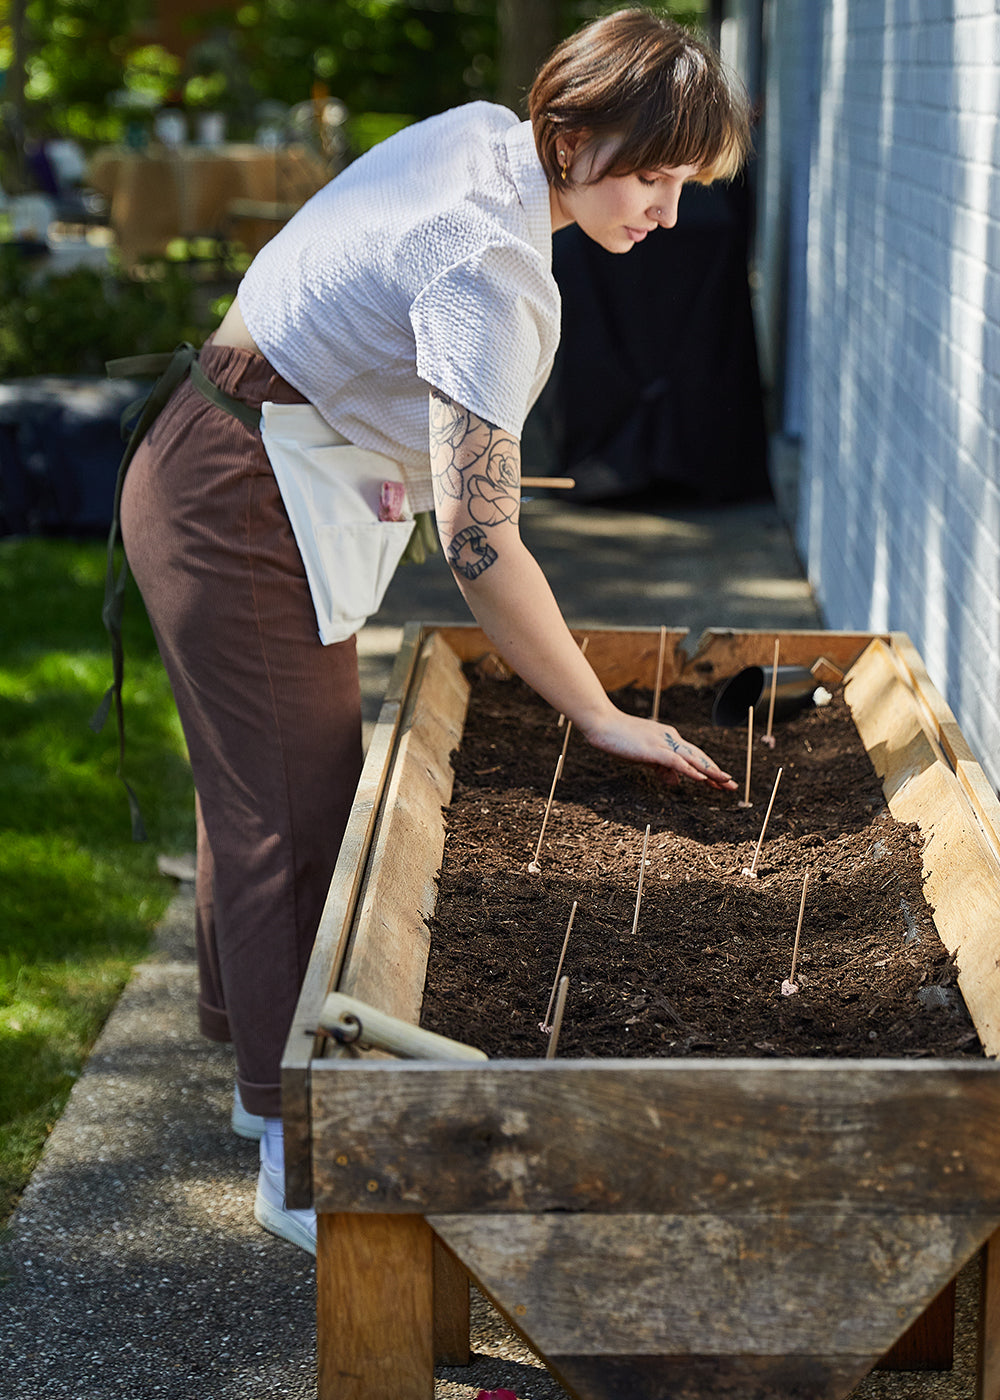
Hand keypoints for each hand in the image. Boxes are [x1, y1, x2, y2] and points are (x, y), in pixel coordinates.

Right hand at [583, 710, 736, 790]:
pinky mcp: (652, 749)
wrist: (601, 722)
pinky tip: (701, 778)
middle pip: (698, 756)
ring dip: (710, 771)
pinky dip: (689, 769)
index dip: (708, 768)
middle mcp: (670, 738)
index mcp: (668, 738)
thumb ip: (661, 768)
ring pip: (692, 758)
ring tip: (725, 782)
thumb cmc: (618, 737)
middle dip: (716, 772)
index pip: (693, 755)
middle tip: (732, 785)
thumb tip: (676, 782)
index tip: (721, 781)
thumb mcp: (644, 755)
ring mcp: (662, 742)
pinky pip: (675, 761)